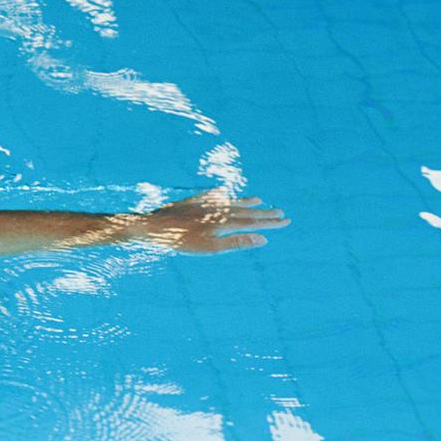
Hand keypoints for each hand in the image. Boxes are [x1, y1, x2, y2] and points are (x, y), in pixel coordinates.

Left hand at [128, 191, 289, 252]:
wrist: (153, 226)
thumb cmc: (182, 242)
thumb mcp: (211, 248)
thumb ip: (237, 242)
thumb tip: (263, 239)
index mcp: (224, 222)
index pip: (253, 222)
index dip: (270, 223)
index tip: (286, 221)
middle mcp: (218, 210)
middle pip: (245, 211)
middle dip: (264, 212)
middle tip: (281, 212)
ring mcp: (205, 204)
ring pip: (230, 202)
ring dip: (246, 202)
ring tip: (260, 200)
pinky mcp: (192, 202)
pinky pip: (212, 196)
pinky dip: (222, 195)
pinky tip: (225, 192)